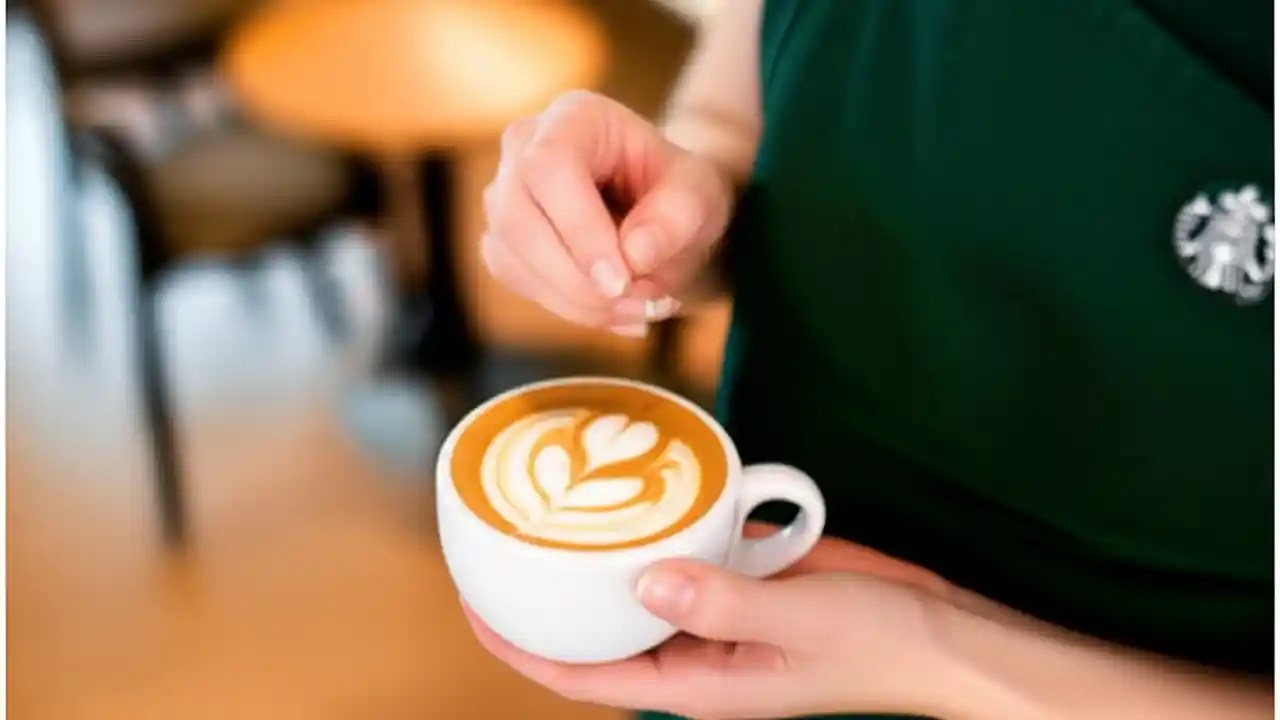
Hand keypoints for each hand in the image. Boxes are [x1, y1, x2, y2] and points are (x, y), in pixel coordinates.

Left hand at [462, 528, 959, 718]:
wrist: (939, 630)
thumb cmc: (875, 647)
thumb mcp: (795, 626)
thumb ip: (721, 603)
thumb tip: (643, 580)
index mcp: (694, 682)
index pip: (585, 673)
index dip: (522, 648)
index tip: (474, 605)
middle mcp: (695, 647)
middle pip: (600, 626)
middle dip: (550, 596)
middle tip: (502, 540)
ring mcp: (719, 608)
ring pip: (641, 583)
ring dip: (602, 552)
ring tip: (553, 504)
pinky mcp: (746, 571)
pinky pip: (690, 546)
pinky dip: (664, 521)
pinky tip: (641, 482)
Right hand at [480, 90, 733, 336]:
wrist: (662, 214)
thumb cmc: (678, 193)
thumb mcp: (700, 197)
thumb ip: (676, 219)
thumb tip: (634, 256)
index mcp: (575, 116)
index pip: (550, 166)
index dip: (579, 229)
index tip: (623, 281)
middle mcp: (524, 146)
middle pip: (518, 217)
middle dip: (578, 279)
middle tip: (641, 305)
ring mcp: (504, 194)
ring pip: (512, 256)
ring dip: (579, 301)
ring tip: (641, 308)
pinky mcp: (502, 239)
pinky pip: (518, 281)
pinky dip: (568, 307)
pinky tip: (614, 311)